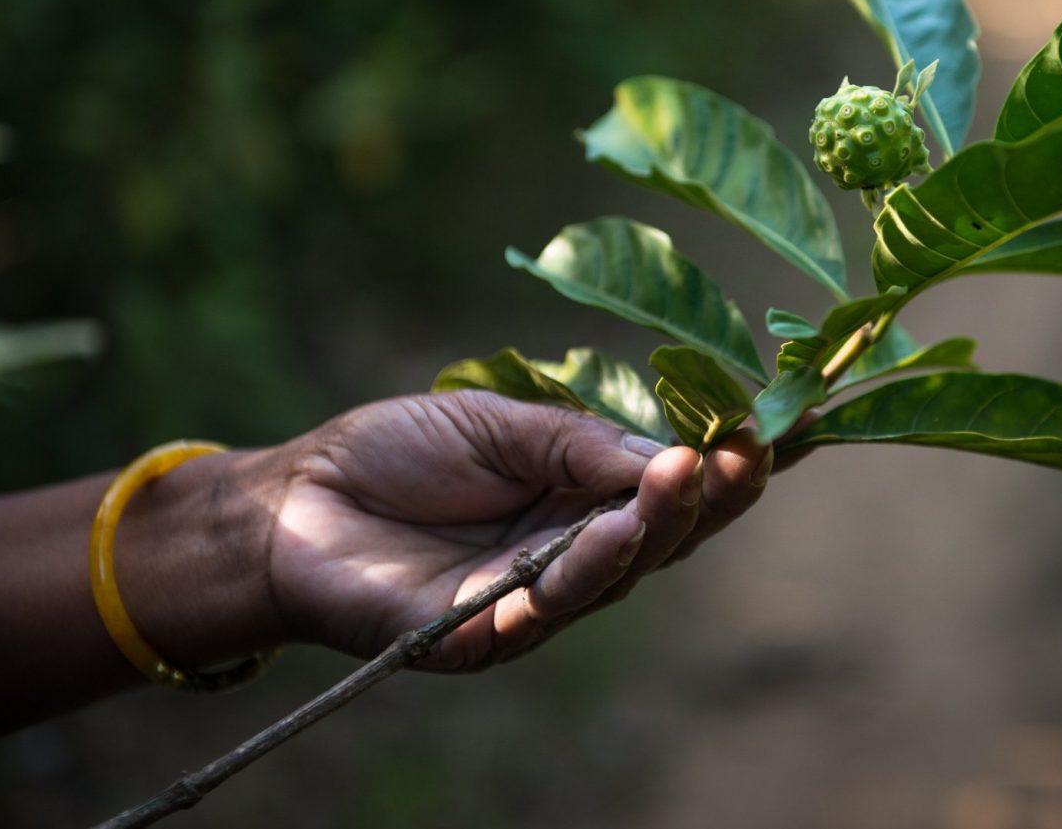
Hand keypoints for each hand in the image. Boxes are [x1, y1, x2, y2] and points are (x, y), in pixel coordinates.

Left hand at [261, 392, 772, 669]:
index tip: (770, 434)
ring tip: (684, 478)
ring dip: (652, 530)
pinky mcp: (474, 637)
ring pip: (611, 578)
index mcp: (580, 500)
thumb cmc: (395, 453)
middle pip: (658, 540)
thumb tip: (672, 451)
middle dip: (705, 499)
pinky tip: (609, 536)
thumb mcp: (499, 424)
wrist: (292, 500)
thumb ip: (578, 442)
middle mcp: (569, 557)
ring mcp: (527, 603)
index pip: (668, 491)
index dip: (722, 471)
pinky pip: (538, 614)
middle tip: (740, 456)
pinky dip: (577, 575)